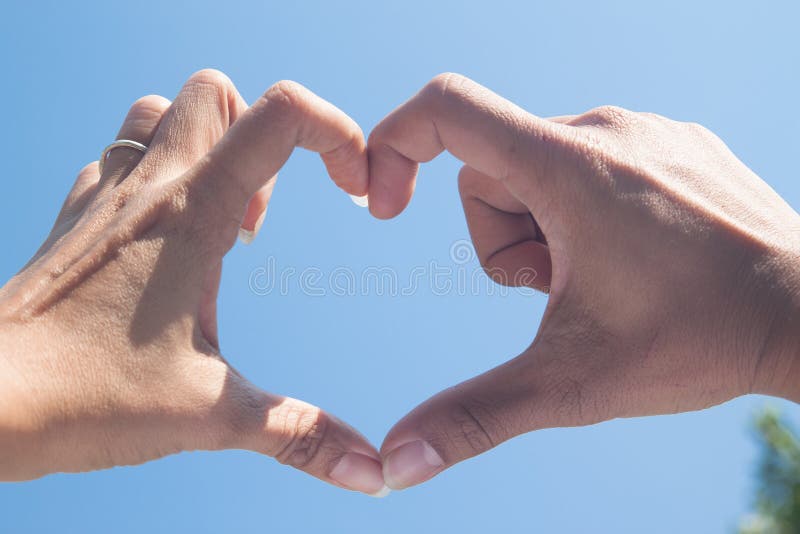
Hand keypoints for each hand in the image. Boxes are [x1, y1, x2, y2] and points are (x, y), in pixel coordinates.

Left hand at [0, 70, 388, 495]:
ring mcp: (103, 198)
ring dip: (202, 146)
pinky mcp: (74, 220)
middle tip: (261, 218)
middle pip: (214, 93)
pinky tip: (162, 241)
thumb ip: (300, 437)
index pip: (280, 117)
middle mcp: (146, 188)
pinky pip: (117, 158)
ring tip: (218, 222)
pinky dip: (153, 176)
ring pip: (157, 113)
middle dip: (262, 134)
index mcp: (191, 214)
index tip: (354, 191)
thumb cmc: (84, 398)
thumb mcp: (210, 415)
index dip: (337, 134)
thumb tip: (371, 471)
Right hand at [367, 73, 799, 489]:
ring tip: (600, 277)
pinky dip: (584, 210)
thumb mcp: (572, 382)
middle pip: (487, 173)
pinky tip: (635, 255)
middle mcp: (601, 128)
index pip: (447, 108)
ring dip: (543, 231)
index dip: (393, 145)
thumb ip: (476, 417)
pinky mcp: (670, 140)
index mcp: (565, 168)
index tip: (388, 207)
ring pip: (535, 170)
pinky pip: (588, 162)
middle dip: (501, 242)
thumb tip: (397, 463)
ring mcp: (641, 130)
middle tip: (558, 291)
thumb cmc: (699, 339)